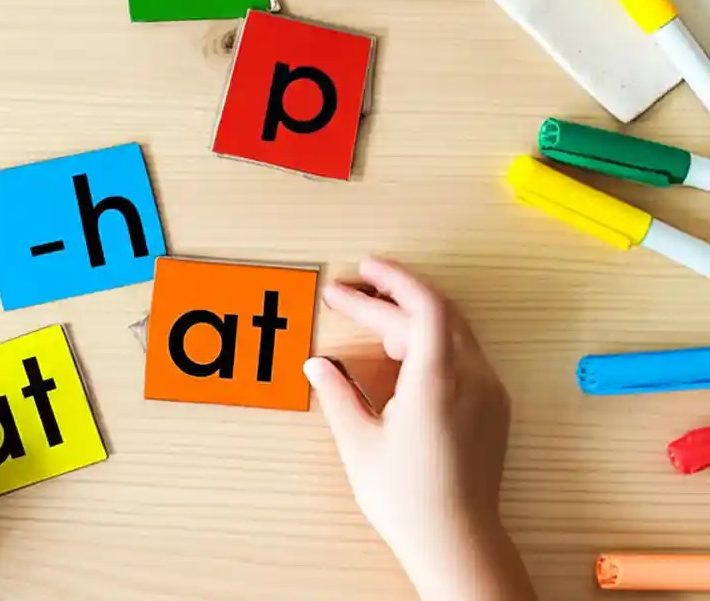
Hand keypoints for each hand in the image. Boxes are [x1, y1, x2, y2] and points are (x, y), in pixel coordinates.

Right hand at [304, 258, 535, 600]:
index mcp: (438, 381)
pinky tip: (400, 349)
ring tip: (371, 314)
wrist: (457, 541)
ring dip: (412, 315)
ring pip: (453, 330)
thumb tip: (318, 366)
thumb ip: (338, 395)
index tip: (363, 269)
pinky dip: (430, 339)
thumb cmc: (409, 499)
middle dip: (391, 296)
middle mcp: (471, 379)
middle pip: (436, 313)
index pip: (424, 306)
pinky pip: (463, 353)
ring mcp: (488, 392)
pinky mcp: (492, 408)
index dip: (394, 279)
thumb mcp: (360, 443)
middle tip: (349, 292)